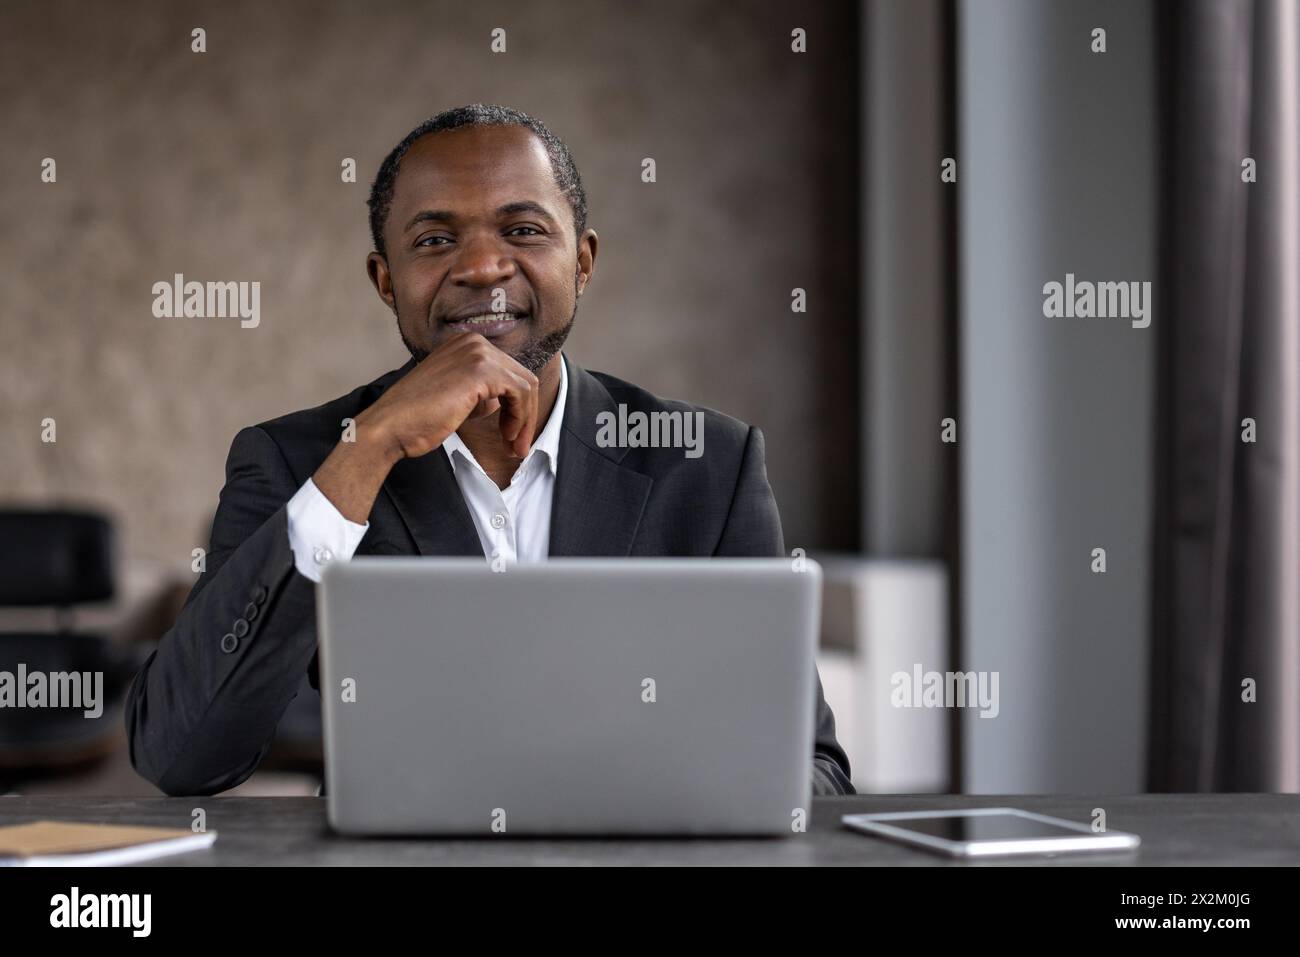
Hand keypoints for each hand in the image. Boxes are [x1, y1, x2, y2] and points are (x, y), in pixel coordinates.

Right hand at [311, 334, 538, 523]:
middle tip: (517, 447)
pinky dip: (521, 418)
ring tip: (513, 447)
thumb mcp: (457, 398)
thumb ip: (481, 393)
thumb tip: (505, 401)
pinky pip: (521, 392)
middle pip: (521, 377)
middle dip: (525, 416)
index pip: (508, 373)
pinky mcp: (481, 370)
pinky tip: (507, 436)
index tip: (512, 436)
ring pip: (526, 385)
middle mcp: (473, 341)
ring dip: (525, 420)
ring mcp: (477, 352)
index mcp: (465, 345)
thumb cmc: (418, 419)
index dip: (517, 407)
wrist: (391, 427)